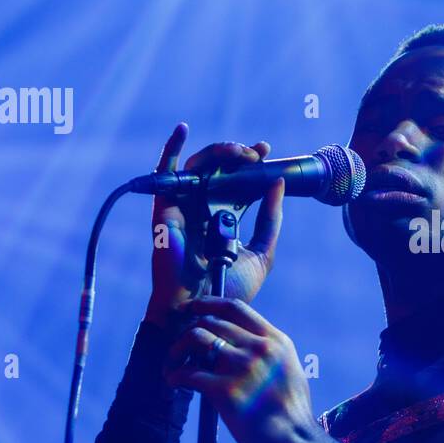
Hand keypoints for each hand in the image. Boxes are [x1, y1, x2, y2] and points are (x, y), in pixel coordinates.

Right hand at [144, 123, 285, 329]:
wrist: (201, 311)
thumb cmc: (227, 290)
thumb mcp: (261, 253)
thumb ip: (271, 220)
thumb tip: (278, 184)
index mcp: (229, 218)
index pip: (241, 183)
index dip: (254, 165)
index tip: (269, 153)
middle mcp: (207, 209)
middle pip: (222, 170)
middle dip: (240, 155)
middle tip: (258, 153)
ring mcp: (187, 207)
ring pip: (201, 167)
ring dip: (221, 152)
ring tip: (242, 153)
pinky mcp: (167, 209)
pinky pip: (165, 174)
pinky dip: (171, 150)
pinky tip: (182, 131)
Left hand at [164, 296, 336, 442]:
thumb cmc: (291, 414)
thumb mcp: (289, 370)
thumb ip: (268, 353)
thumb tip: (239, 343)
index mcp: (275, 341)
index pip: (235, 308)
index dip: (207, 303)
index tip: (191, 308)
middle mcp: (259, 348)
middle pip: (210, 322)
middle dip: (187, 332)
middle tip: (178, 350)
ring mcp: (242, 368)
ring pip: (196, 338)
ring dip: (177, 351)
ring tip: (172, 365)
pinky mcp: (226, 391)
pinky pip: (189, 373)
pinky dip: (175, 375)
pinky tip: (174, 382)